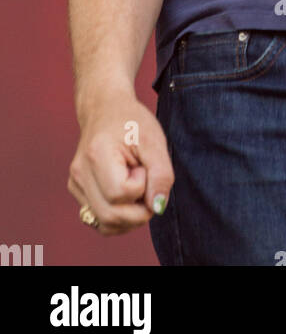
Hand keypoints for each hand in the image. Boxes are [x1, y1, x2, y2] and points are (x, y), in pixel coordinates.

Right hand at [67, 91, 173, 235]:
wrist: (105, 108)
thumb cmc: (131, 121)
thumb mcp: (154, 140)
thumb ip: (161, 174)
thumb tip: (157, 208)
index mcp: (96, 155)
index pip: (121, 194)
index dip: (142, 185)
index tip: (144, 166)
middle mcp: (80, 173)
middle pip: (110, 216)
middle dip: (138, 210)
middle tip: (147, 182)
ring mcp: (75, 184)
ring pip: (104, 224)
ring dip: (129, 217)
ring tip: (137, 187)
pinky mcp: (77, 191)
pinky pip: (99, 220)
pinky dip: (119, 217)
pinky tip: (127, 196)